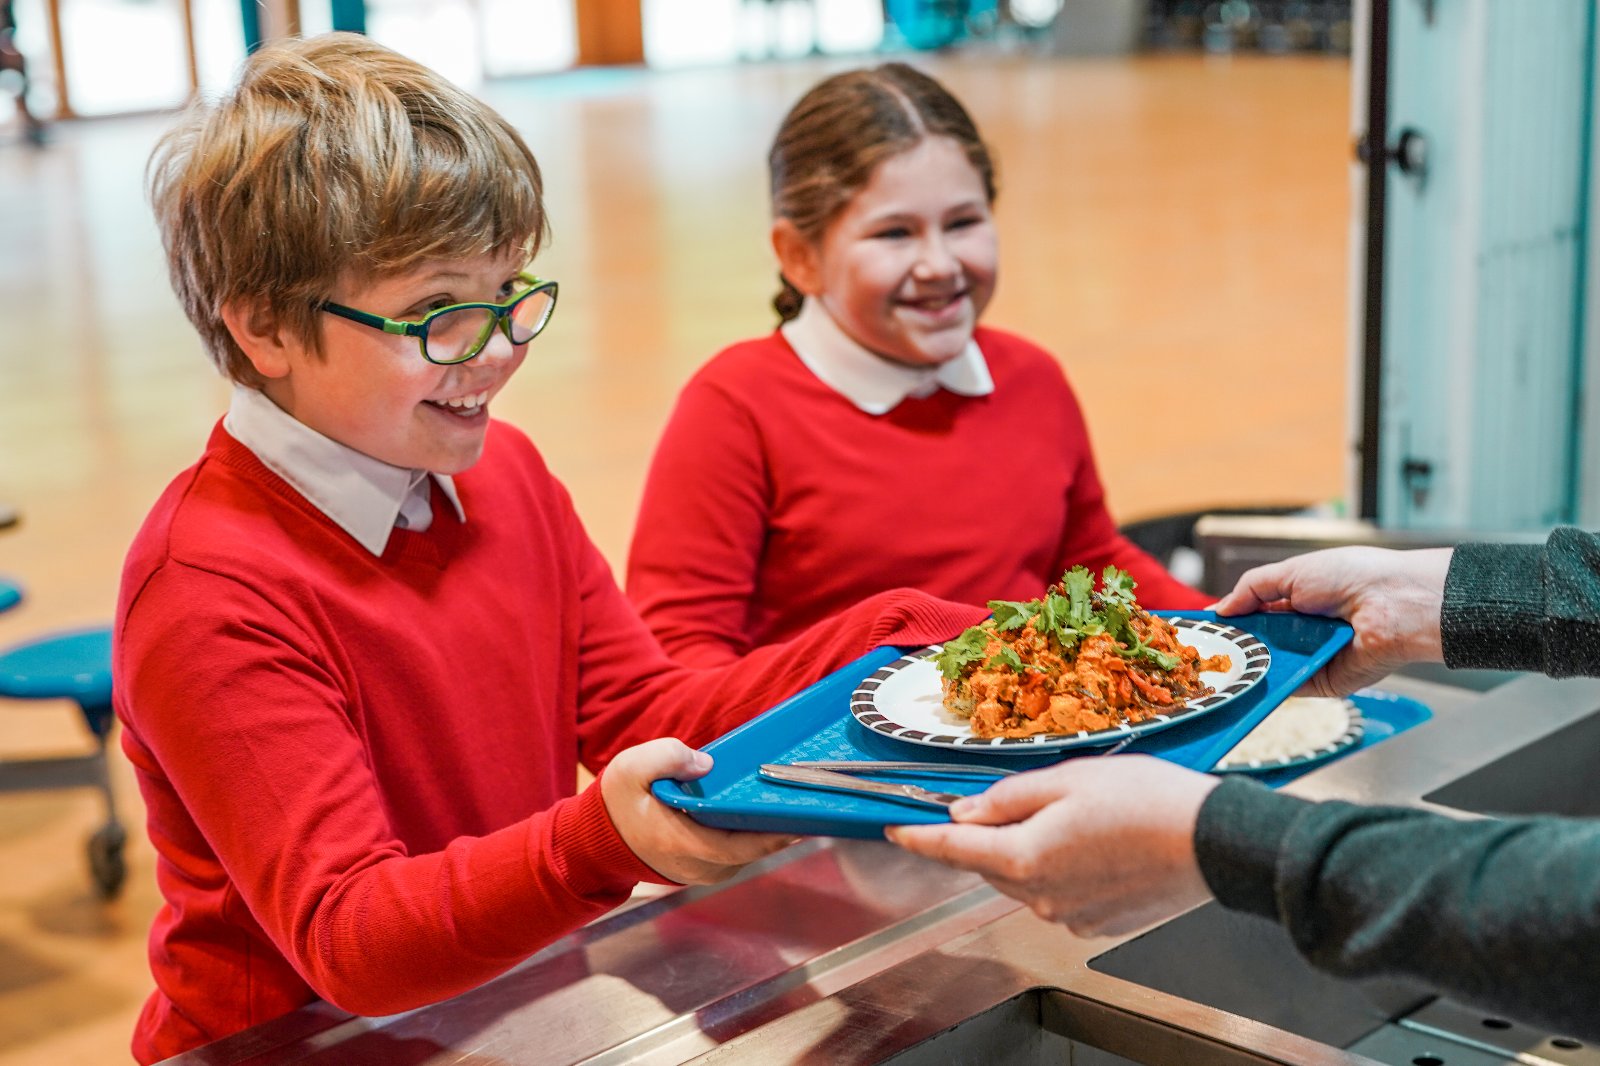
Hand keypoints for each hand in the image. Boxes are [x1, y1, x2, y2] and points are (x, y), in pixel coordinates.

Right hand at [601, 738, 796, 885]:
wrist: (598, 838)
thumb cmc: (617, 801)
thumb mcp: (631, 767)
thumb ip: (667, 757)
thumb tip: (706, 763)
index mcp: (678, 842)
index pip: (737, 847)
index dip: (771, 836)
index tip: (799, 819)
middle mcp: (695, 865)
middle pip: (750, 852)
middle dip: (779, 829)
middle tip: (808, 804)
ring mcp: (701, 871)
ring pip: (747, 856)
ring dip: (768, 834)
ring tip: (793, 806)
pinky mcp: (704, 868)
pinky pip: (738, 855)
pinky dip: (753, 837)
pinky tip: (766, 814)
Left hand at [886, 756, 1217, 937]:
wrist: (1212, 844)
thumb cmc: (1147, 802)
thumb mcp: (1067, 778)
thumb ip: (1008, 797)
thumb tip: (965, 810)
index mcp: (1023, 857)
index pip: (951, 848)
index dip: (918, 836)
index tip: (893, 828)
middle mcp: (1039, 897)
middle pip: (989, 863)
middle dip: (985, 835)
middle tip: (1004, 799)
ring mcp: (1069, 915)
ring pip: (1024, 879)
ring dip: (1028, 850)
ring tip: (1071, 815)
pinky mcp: (1097, 922)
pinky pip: (1059, 894)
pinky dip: (1061, 870)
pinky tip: (1093, 843)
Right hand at [1210, 546, 1451, 695]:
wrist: (1395, 604)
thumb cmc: (1352, 577)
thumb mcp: (1293, 572)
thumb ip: (1251, 589)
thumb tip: (1218, 609)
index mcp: (1296, 602)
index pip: (1253, 614)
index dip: (1229, 620)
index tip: (1201, 627)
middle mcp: (1302, 632)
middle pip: (1257, 643)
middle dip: (1231, 646)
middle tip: (1198, 652)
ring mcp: (1310, 659)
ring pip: (1267, 666)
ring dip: (1245, 665)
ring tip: (1212, 667)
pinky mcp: (1320, 683)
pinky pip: (1286, 685)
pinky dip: (1265, 683)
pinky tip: (1241, 680)